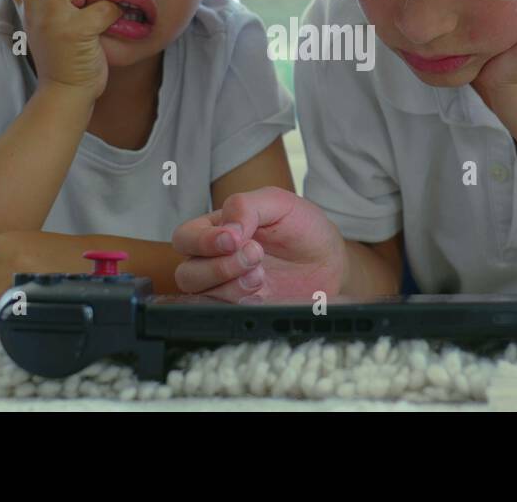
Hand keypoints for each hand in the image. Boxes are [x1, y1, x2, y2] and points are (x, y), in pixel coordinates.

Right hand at [0, 0, 122, 99]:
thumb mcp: (37, 20)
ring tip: (83, 5)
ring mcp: (56, 21)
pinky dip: (111, 12)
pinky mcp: (79, 33)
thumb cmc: (59, 52)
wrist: (65, 91)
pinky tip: (107, 23)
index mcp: (26, 5)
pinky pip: (102, 7)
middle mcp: (35, 10)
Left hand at [0, 232, 85, 317]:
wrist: (96, 261)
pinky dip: (9, 323)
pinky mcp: (42, 300)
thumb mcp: (9, 248)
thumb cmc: (48, 255)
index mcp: (0, 242)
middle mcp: (13, 257)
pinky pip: (8, 323)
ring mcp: (28, 279)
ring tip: (12, 303)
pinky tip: (22, 311)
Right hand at [171, 187, 345, 303]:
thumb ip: (246, 206)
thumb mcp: (279, 203)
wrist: (330, 260)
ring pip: (201, 295)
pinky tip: (263, 292)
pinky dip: (240, 302)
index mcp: (216, 229)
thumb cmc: (302, 227)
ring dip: (229, 284)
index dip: (203, 241)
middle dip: (218, 266)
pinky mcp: (242, 308)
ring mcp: (227, 287)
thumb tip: (226, 229)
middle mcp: (214, 260)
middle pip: (187, 272)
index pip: (186, 237)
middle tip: (255, 255)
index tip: (233, 239)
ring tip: (261, 275)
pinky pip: (223, 313)